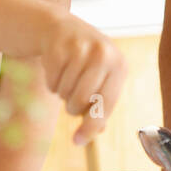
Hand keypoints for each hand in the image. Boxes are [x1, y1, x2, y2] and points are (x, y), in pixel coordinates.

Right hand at [37, 9, 126, 142]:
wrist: (61, 28)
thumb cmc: (85, 61)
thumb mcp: (100, 78)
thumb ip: (99, 107)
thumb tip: (87, 137)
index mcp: (119, 65)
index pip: (106, 105)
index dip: (91, 126)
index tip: (78, 141)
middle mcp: (103, 54)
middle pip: (81, 101)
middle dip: (72, 106)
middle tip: (71, 96)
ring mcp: (81, 48)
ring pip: (64, 92)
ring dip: (61, 92)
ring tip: (66, 76)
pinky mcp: (59, 46)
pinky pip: (51, 81)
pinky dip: (51, 81)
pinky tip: (57, 67)